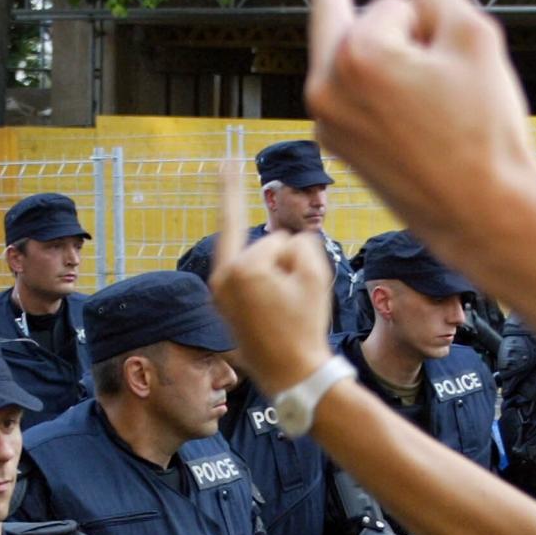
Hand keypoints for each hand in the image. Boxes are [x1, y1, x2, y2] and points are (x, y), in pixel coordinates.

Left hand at [210, 166, 333, 395]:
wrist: (293, 375)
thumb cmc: (305, 327)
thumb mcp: (316, 275)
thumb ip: (300, 243)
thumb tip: (285, 245)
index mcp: (241, 267)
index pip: (263, 232)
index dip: (247, 203)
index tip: (223, 159)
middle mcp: (222, 279)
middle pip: (263, 247)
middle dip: (283, 263)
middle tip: (295, 302)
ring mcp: (220, 296)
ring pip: (257, 265)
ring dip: (276, 277)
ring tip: (288, 312)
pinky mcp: (224, 308)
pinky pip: (252, 284)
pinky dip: (268, 290)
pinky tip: (280, 312)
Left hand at [303, 0, 535, 251]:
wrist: (480, 215)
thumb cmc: (484, 129)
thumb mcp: (478, 33)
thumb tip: (407, 18)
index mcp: (355, 54)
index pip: (397, 4)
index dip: (422, 13)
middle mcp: (326, 88)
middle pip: (370, 28)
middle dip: (407, 42)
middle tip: (448, 93)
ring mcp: (327, 122)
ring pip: (363, 64)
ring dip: (395, 71)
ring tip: (438, 115)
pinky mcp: (337, 147)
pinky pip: (360, 99)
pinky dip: (386, 101)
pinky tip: (418, 121)